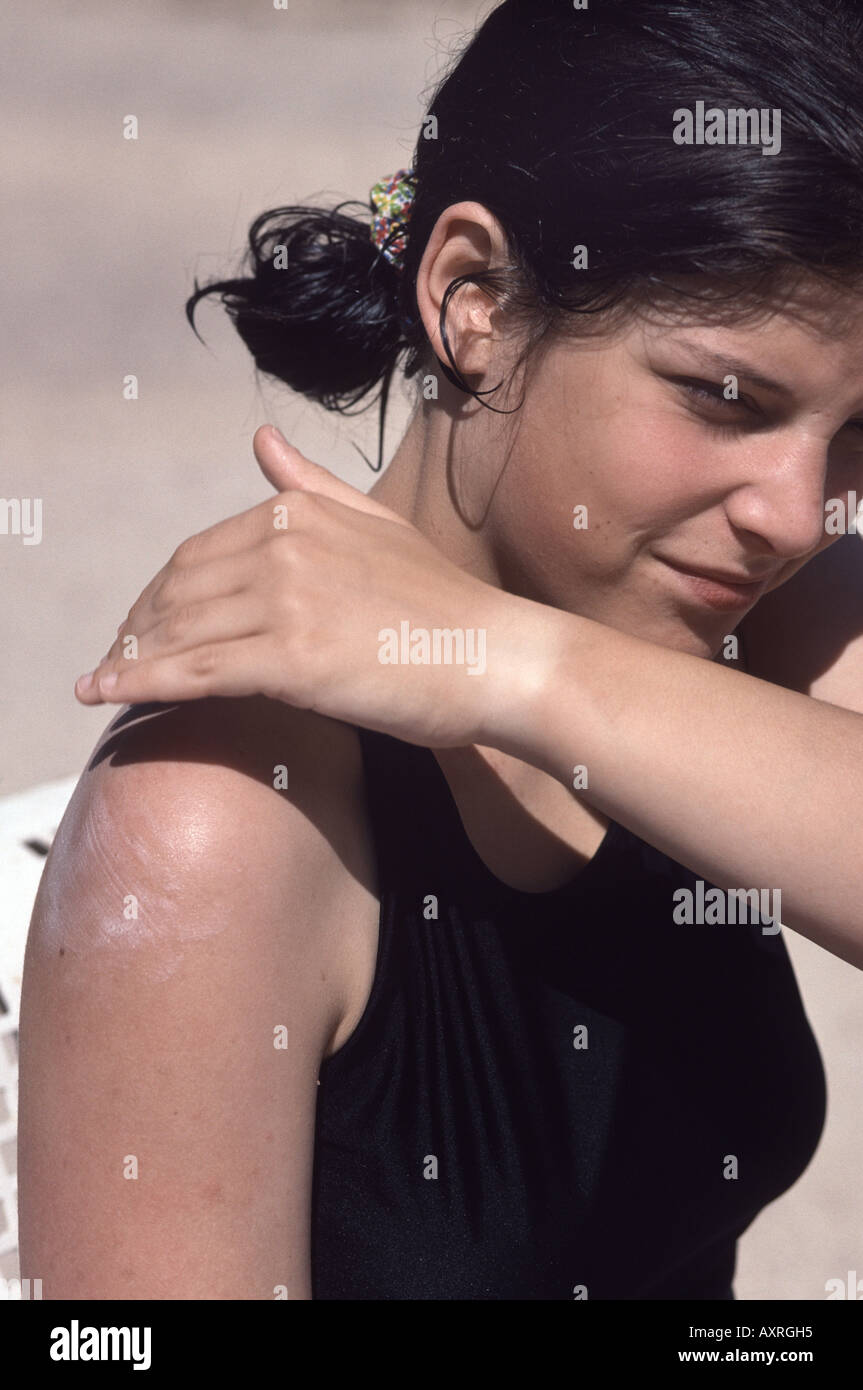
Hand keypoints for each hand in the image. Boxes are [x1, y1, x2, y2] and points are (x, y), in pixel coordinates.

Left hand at [73, 426, 540, 748]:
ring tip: (100, 681)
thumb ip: (314, 487)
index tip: (143, 624)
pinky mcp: (291, 658)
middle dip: (138, 626)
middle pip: (177, 590)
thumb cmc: (446, 607)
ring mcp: (287, 600)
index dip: (160, 594)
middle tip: (115, 657)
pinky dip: (139, 682)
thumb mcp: (380, 527)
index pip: (199, 554)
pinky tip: (102, 694)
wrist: (499, 657)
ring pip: (178, 630)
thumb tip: (261, 442)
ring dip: (128, 657)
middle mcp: (286, 546)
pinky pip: (195, 672)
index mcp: (301, 514)